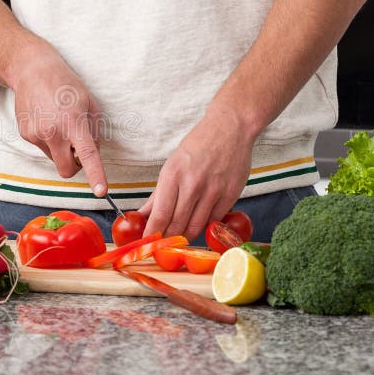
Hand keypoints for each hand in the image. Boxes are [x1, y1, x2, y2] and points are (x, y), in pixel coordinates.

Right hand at [12, 49, 107, 195]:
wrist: (32, 71)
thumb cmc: (65, 85)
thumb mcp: (90, 104)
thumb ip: (94, 132)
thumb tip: (91, 156)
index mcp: (74, 122)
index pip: (87, 154)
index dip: (96, 175)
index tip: (101, 191)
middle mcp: (53, 131)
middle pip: (66, 170)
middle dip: (74, 165)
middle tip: (76, 147)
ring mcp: (36, 134)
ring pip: (54, 159)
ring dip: (60, 149)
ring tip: (58, 123)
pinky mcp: (25, 134)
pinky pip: (42, 148)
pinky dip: (48, 140)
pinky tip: (46, 120)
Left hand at [138, 108, 254, 239]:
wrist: (230, 129)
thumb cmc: (198, 145)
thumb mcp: (172, 165)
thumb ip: (158, 193)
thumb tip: (143, 214)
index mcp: (173, 175)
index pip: (159, 214)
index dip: (152, 233)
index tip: (148, 243)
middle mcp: (192, 184)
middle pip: (177, 224)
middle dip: (167, 238)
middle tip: (162, 245)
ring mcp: (213, 191)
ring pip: (195, 226)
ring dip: (185, 236)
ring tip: (178, 238)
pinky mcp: (230, 195)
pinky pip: (213, 221)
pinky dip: (204, 226)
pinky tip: (198, 224)